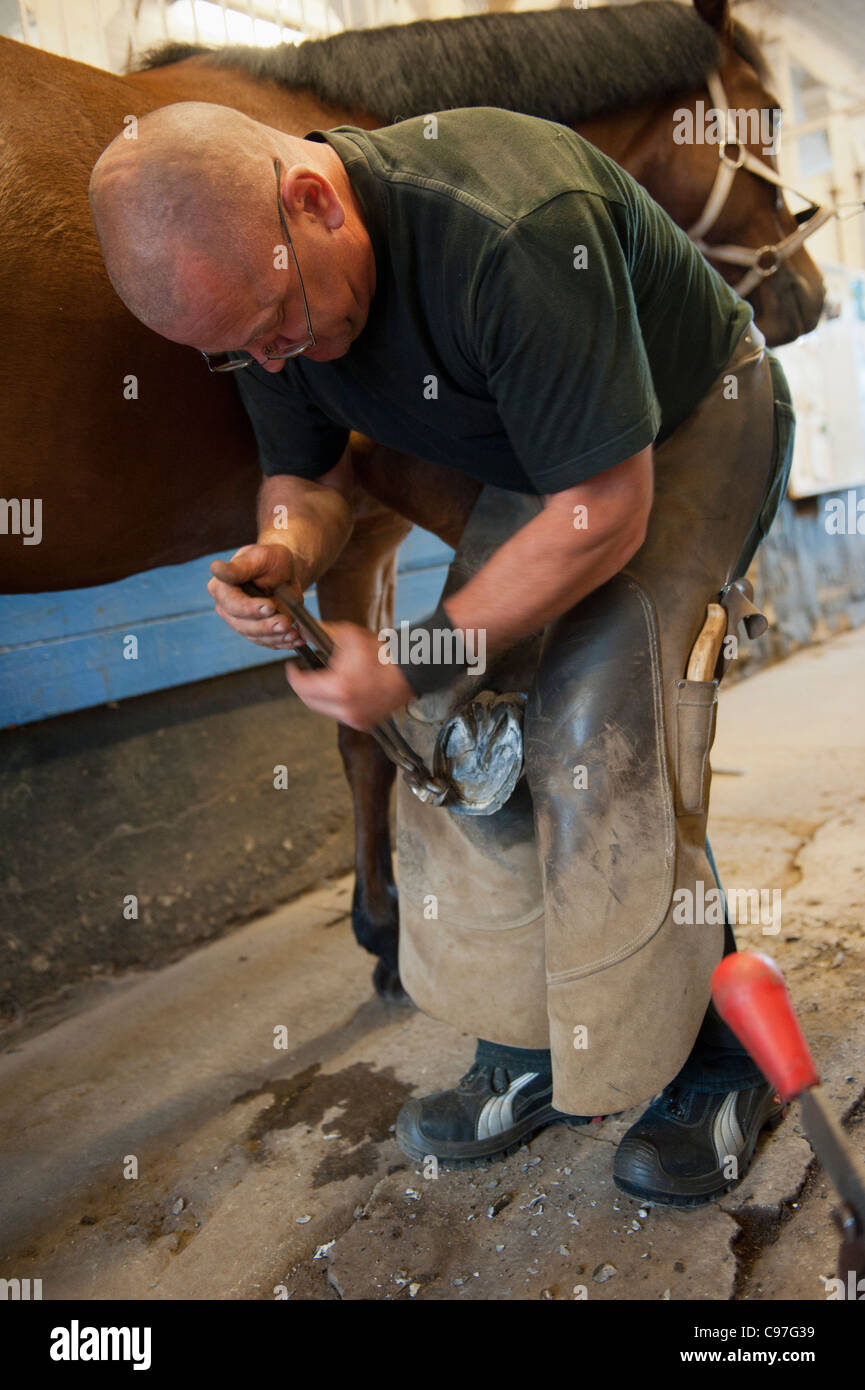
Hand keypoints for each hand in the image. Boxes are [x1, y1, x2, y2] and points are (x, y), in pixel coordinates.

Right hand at [208, 544, 304, 649]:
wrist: (283, 573)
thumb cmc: (270, 561)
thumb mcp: (259, 557)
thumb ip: (239, 567)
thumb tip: (215, 568)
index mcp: (221, 588)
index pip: (232, 603)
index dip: (249, 608)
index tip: (269, 607)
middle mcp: (226, 608)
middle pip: (242, 625)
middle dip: (266, 626)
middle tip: (285, 623)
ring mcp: (240, 622)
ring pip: (255, 637)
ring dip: (276, 637)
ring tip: (293, 633)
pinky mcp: (255, 633)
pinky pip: (267, 642)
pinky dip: (283, 642)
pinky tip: (296, 639)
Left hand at [286, 621, 413, 729]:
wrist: (410, 672)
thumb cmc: (382, 654)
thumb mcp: (350, 636)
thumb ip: (322, 633)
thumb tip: (303, 630)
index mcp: (339, 687)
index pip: (302, 687)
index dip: (293, 676)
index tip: (292, 668)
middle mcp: (345, 709)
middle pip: (309, 701)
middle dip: (304, 687)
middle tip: (304, 674)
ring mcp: (355, 719)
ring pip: (324, 710)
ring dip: (320, 696)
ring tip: (325, 680)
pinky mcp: (364, 723)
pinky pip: (340, 715)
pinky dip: (336, 704)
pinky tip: (342, 690)